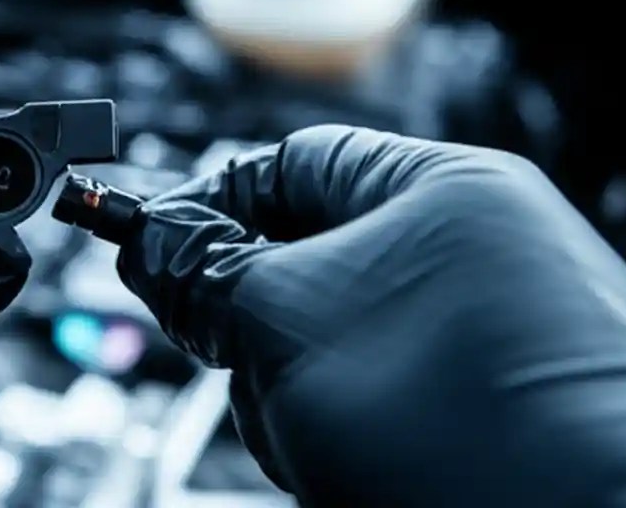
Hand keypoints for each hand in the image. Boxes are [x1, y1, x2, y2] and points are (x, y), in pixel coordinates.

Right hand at [118, 125, 625, 506]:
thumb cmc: (470, 421)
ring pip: (326, 341)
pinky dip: (335, 427)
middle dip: (253, 325)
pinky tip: (350, 461)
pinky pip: (367, 393)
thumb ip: (202, 270)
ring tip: (319, 436)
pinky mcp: (479, 403)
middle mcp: (471, 252)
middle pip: (301, 260)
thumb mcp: (288, 323)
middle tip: (240, 365)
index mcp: (441, 190)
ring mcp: (480, 333)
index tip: (151, 250)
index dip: (208, 206)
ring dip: (290, 391)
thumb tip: (146, 238)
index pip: (289, 164)